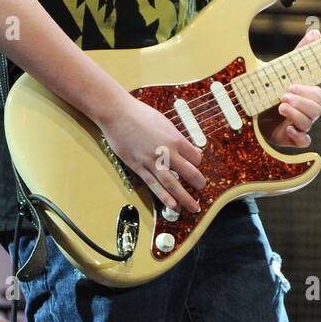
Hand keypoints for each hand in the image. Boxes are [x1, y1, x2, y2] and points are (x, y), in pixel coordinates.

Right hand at [99, 96, 205, 213]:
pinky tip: (172, 205)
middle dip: (198, 183)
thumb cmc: (141, 115)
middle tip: (202, 189)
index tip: (197, 166)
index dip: (198, 163)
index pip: (195, 157)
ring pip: (172, 184)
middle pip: (188, 172)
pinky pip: (153, 184)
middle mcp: (166, 152)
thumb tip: (189, 148)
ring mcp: (151, 161)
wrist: (118, 114)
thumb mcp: (165, 123)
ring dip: (184, 197)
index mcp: (175, 139)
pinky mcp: (138, 167)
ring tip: (193, 207)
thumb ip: (177, 138)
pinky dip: (163, 196)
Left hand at [256, 29, 320, 147]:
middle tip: (283, 95)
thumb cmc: (271, 88)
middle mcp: (305, 110)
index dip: (309, 90)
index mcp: (304, 94)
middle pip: (316, 107)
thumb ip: (301, 51)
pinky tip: (288, 130)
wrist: (251, 112)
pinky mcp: (291, 138)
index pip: (317, 92)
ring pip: (309, 122)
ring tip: (280, 106)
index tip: (292, 85)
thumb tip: (316, 32)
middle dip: (300, 101)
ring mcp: (299, 124)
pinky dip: (298, 136)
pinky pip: (304, 141)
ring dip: (296, 114)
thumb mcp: (283, 69)